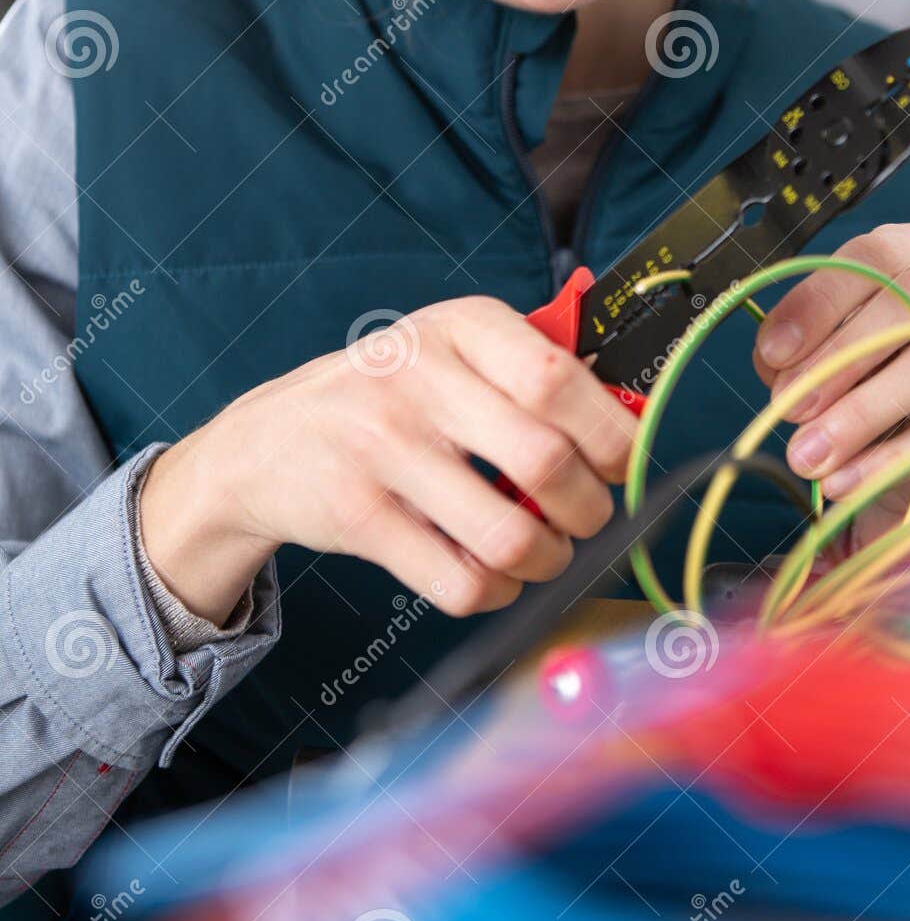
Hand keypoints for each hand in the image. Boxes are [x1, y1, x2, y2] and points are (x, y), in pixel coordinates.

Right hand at [140, 296, 636, 623]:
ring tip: (545, 553)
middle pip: (547, 462)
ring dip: (549, 561)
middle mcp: (419, 379)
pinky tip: (493, 576)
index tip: (620, 463)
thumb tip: (632, 421)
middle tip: (585, 518)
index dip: (611, 434)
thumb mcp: (450, 352)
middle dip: (590, 509)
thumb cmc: (387, 396)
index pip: (560, 379)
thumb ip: (533, 371)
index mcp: (458, 327)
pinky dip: (496, 593)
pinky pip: (460, 581)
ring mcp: (382, 448)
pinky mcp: (358, 516)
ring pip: (510, 536)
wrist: (264, 442)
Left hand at [752, 224, 909, 551]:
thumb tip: (779, 364)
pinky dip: (890, 460)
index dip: (820, 302)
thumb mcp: (815, 351)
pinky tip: (843, 480)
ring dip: (864, 412)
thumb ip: (794, 350)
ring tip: (808, 455)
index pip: (874, 256)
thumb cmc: (856, 373)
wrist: (901, 443)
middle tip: (790, 405)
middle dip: (845, 354)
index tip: (774, 352)